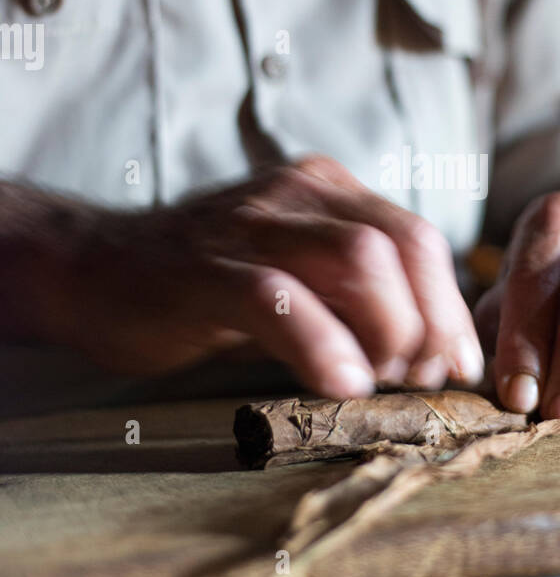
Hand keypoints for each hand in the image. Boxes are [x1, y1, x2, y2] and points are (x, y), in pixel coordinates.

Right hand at [19, 157, 483, 397]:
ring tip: (379, 380)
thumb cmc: (201, 288)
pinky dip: (323, 344)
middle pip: (402, 245)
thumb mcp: (292, 277)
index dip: (450, 307)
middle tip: (419, 379)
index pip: (419, 238)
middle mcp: (297, 194)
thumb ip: (354, 298)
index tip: (455, 366)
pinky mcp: (204, 270)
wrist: (88, 269)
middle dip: (429, 321)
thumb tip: (432, 354)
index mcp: (326, 192)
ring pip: (358, 260)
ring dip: (388, 330)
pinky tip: (341, 384)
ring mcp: (249, 226)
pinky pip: (280, 298)